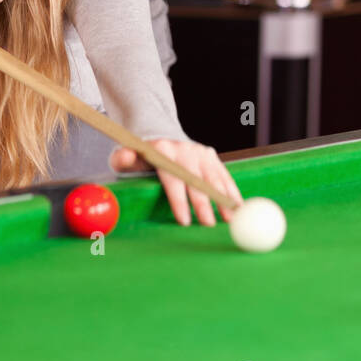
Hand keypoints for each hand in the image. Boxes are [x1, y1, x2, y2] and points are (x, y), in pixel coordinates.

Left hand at [109, 137, 243, 226]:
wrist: (160, 135)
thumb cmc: (142, 156)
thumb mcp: (125, 156)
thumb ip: (123, 158)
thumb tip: (125, 156)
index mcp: (163, 150)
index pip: (173, 178)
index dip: (179, 201)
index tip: (184, 221)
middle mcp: (184, 149)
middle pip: (196, 181)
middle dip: (203, 205)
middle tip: (208, 225)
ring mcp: (200, 152)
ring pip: (214, 178)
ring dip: (223, 200)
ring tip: (230, 220)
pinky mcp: (211, 155)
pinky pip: (224, 176)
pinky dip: (232, 192)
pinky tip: (238, 207)